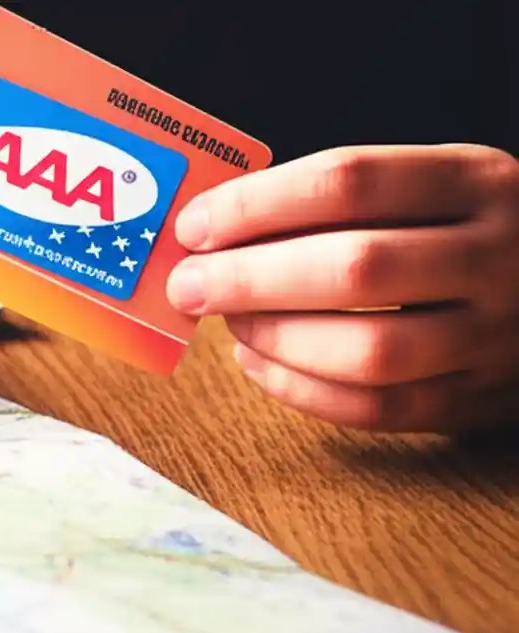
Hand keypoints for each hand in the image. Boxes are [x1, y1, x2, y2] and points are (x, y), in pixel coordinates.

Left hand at [167, 144, 518, 432]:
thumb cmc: (471, 230)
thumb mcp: (438, 185)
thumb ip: (346, 199)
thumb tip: (215, 229)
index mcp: (478, 180)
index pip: (349, 181)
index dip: (256, 204)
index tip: (195, 225)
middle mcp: (495, 256)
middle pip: (355, 267)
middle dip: (249, 278)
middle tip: (188, 285)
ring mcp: (495, 335)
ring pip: (368, 349)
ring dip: (274, 337)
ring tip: (228, 321)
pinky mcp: (479, 400)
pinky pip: (378, 408)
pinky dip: (300, 391)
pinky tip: (255, 364)